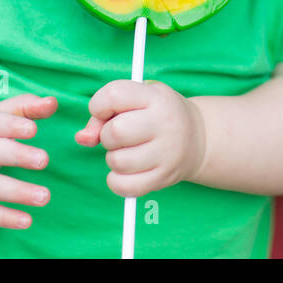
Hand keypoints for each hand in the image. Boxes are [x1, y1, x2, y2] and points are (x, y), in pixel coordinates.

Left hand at [75, 80, 204, 197]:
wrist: (200, 137)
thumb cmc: (158, 114)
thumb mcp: (138, 99)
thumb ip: (103, 114)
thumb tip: (82, 138)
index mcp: (157, 97)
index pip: (113, 95)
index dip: (99, 105)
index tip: (106, 111)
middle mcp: (165, 123)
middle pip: (114, 132)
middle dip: (107, 135)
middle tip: (119, 135)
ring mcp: (167, 153)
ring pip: (117, 161)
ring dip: (113, 158)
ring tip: (128, 151)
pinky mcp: (164, 178)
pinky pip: (124, 186)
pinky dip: (117, 181)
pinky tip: (126, 171)